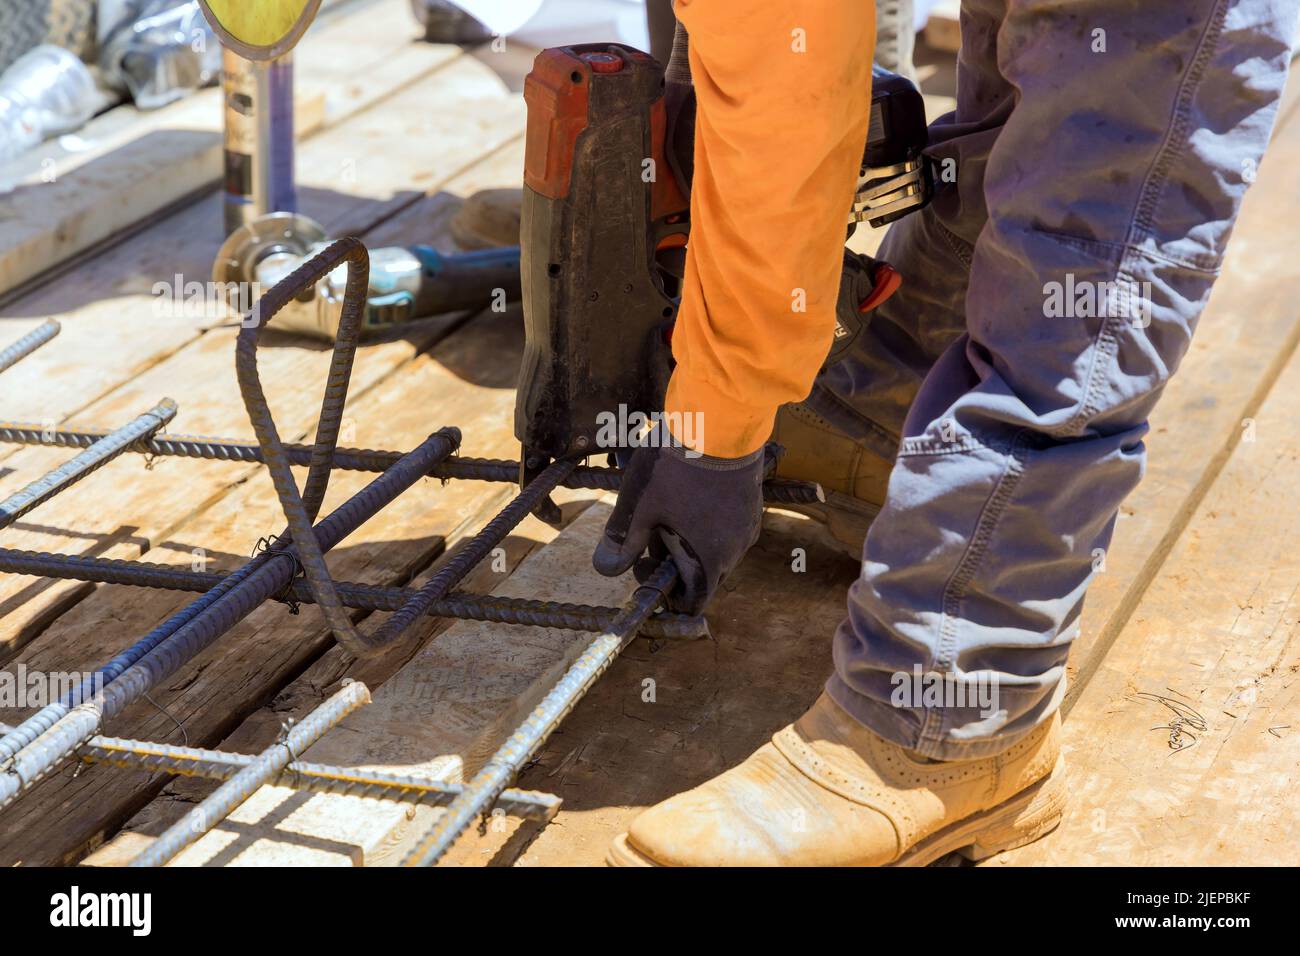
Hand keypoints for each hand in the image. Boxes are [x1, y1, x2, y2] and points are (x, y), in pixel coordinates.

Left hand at [593, 428, 763, 613]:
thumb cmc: (677, 465)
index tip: (647, 566)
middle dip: (676, 564)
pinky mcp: (753, 507)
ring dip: (693, 543)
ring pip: (717, 550)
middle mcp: (736, 551)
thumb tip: (605, 569)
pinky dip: (710, 525)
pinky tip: (691, 497)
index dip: (666, 594)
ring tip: (669, 509)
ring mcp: (748, 527)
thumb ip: (624, 542)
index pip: (692, 601)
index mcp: (709, 559)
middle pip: (703, 576)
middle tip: (650, 532)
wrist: (719, 421)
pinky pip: (730, 529)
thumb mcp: (640, 506)